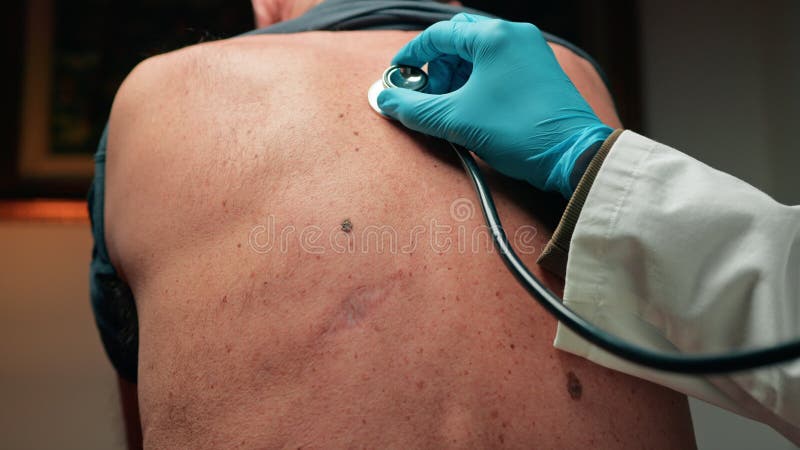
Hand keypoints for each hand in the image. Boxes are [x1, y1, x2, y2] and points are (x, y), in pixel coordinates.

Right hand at [377, 14, 611, 197]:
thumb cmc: (519, 131)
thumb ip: (414, 108)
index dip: (411, 56)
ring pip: (479, 52)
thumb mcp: (456, 120)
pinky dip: (477, 80)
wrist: (573, 155)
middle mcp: (514, 35)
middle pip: (459, 39)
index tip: (397, 77)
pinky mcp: (540, 70)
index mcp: (493, 37)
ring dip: (456, 75)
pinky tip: (471, 107)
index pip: (438, 35)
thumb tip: (385, 101)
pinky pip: (499, 65)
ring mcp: (531, 51)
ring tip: (447, 106)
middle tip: (425, 95)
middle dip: (435, 67)